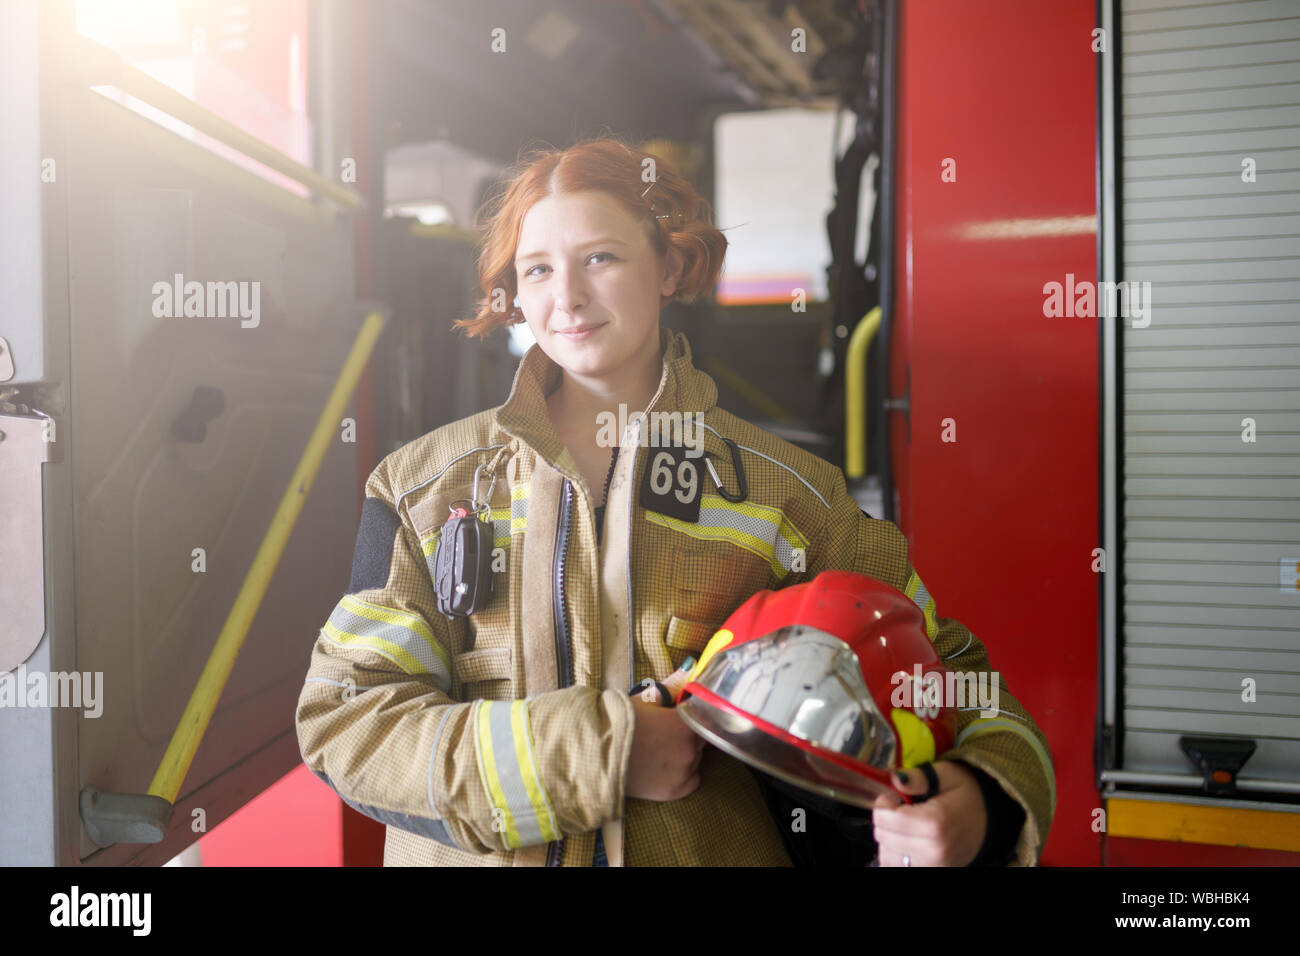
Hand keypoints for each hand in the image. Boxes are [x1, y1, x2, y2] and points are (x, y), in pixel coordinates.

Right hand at [624, 666, 703, 800]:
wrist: (594, 755)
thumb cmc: (617, 722)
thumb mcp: (644, 700)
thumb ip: (671, 686)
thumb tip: (690, 665)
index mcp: (685, 721)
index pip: (703, 717)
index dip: (691, 717)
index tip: (677, 719)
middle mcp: (691, 747)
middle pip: (700, 739)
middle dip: (687, 736)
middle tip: (664, 736)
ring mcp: (684, 771)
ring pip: (695, 760)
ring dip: (684, 755)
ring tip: (658, 753)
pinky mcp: (675, 791)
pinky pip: (691, 780)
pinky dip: (682, 775)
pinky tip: (663, 769)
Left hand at [871, 761, 986, 865]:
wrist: (990, 820)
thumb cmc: (966, 795)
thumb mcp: (946, 775)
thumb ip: (918, 777)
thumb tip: (894, 779)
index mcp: (935, 823)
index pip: (883, 818)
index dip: (885, 802)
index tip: (898, 797)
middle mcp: (933, 850)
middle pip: (882, 836)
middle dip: (886, 820)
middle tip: (904, 810)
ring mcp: (934, 866)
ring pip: (886, 855)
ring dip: (889, 839)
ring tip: (907, 826)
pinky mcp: (934, 871)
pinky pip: (897, 867)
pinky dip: (896, 854)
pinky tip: (908, 841)